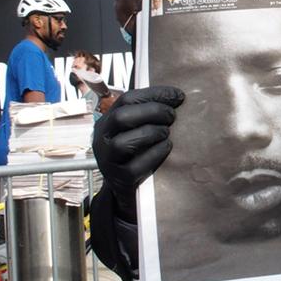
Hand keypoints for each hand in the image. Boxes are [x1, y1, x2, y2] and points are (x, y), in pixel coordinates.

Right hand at [93, 86, 184, 220]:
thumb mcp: (134, 129)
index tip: (178, 95)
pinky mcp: (120, 178)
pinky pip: (134, 166)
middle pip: (121, 118)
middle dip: (152, 112)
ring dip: (152, 133)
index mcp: (107, 121)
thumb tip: (178, 96)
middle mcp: (102, 139)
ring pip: (123, 143)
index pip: (127, 99)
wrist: (122, 186)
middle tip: (172, 116)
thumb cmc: (134, 151)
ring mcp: (108, 160)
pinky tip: (166, 147)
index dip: (155, 94)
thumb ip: (147, 112)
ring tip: (167, 133)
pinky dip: (154, 153)